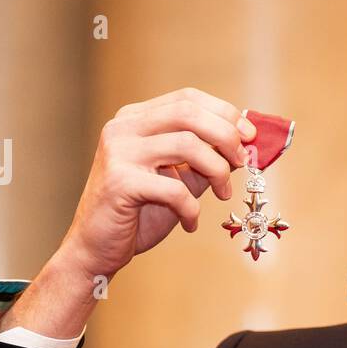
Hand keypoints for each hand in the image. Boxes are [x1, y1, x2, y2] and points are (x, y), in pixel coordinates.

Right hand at [58, 86, 257, 280]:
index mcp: (135, 120)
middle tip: (242, 162)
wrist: (96, 249)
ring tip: (222, 194)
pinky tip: (191, 223)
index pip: (187, 98)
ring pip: (187, 145)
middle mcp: (123, 129)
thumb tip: (244, 147)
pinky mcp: (119, 182)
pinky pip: (174, 189)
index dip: (224, 113)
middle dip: (226, 136)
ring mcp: (118, 152)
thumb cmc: (138, 214)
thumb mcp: (178, 180)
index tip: (250, 135)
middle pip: (189, 113)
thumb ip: (203, 160)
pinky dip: (192, 209)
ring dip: (217, 171)